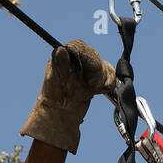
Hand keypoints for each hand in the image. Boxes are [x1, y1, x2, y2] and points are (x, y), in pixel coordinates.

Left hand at [19, 39, 116, 153]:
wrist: (60, 115)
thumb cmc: (53, 99)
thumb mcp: (54, 81)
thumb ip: (59, 65)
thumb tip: (61, 49)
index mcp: (63, 57)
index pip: (79, 46)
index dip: (87, 57)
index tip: (88, 71)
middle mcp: (75, 60)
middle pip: (94, 55)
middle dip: (96, 70)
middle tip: (91, 85)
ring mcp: (85, 69)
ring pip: (103, 65)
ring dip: (103, 78)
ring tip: (95, 89)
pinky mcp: (94, 79)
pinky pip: (108, 73)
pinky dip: (108, 82)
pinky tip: (102, 90)